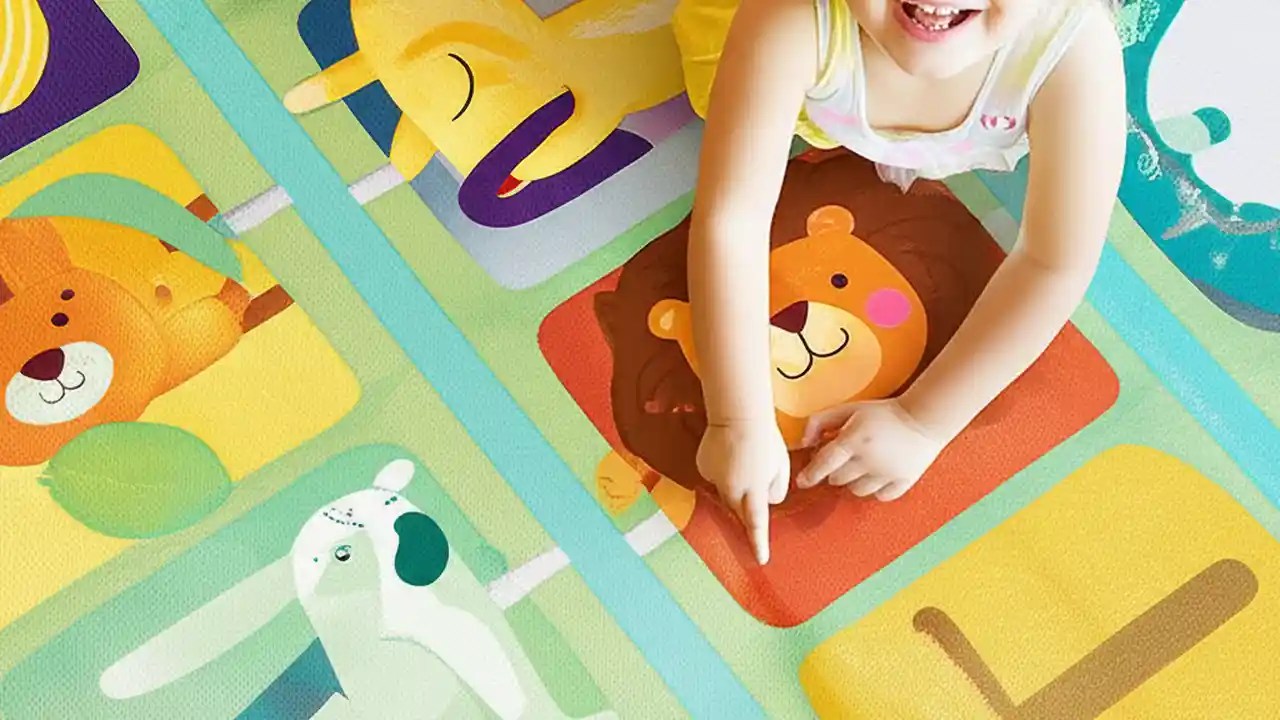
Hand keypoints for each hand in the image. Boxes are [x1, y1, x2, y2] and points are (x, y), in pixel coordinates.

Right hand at [697, 420, 789, 564]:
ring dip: (735, 484)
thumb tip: (766, 499)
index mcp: (753, 490)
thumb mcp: (780, 465)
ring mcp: (714, 478)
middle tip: (755, 480)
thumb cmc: (764, 437)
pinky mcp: (703, 467)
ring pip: (726, 493)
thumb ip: (775, 488)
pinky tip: (729, 455)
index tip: (761, 559)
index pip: (756, 524)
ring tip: (743, 459)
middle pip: (738, 509)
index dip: (758, 543)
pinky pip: (716, 477)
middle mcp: (731, 489)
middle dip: (746, 503)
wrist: (738, 414)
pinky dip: (723, 471)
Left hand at [795, 399, 947, 500]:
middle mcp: (869, 460)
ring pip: (856, 490)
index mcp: (854, 440)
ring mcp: (887, 473)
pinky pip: (879, 496)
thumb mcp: (850, 408)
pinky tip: (878, 474)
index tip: (803, 481)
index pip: (824, 463)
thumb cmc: (884, 413)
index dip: (810, 474)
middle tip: (845, 458)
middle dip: (835, 470)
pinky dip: (875, 489)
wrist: (924, 418)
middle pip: (837, 479)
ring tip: (863, 465)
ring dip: (854, 481)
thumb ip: (821, 421)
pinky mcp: (903, 482)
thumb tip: (804, 441)